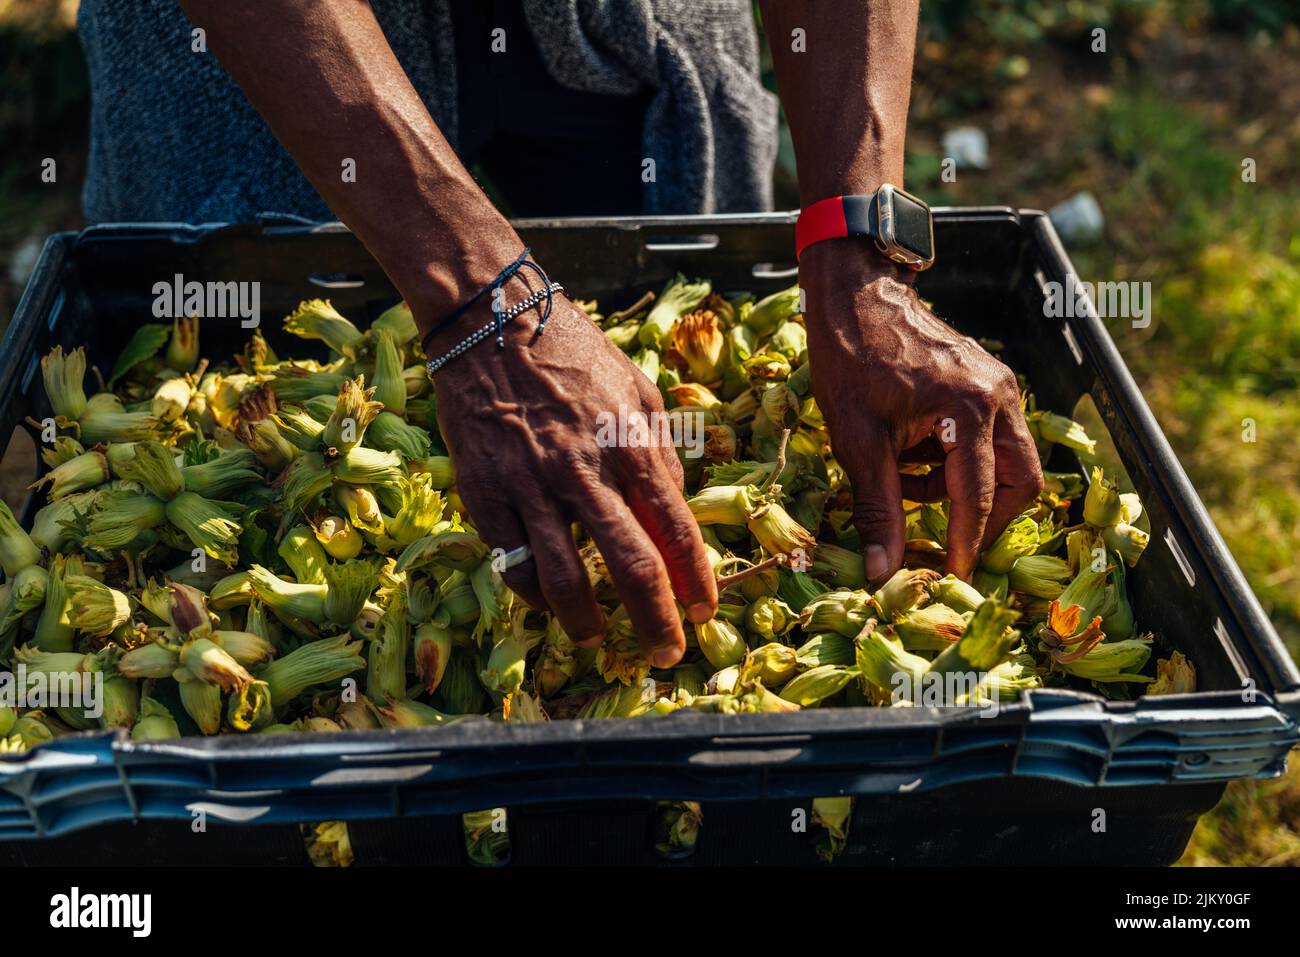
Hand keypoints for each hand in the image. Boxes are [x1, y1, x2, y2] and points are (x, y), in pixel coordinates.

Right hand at [427, 285, 717, 666]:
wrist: (488, 319)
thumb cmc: (572, 351)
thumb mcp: (637, 388)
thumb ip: (661, 451)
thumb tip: (674, 509)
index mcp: (630, 443)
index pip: (675, 529)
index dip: (696, 580)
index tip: (705, 614)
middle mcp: (584, 470)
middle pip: (630, 568)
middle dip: (655, 623)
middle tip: (665, 654)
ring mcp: (530, 485)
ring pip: (562, 580)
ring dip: (585, 623)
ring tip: (594, 637)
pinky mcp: (483, 493)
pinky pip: (511, 563)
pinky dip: (531, 592)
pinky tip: (544, 598)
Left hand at [800, 241, 1042, 583]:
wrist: (855, 292)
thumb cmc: (849, 358)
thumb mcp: (857, 440)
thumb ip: (877, 508)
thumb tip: (882, 572)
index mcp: (970, 409)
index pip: (978, 498)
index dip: (964, 545)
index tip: (951, 580)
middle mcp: (999, 397)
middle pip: (1019, 482)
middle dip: (984, 519)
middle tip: (942, 542)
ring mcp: (998, 386)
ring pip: (1007, 462)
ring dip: (965, 489)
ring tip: (908, 487)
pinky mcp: (986, 383)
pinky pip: (989, 438)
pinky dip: (956, 463)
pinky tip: (911, 459)